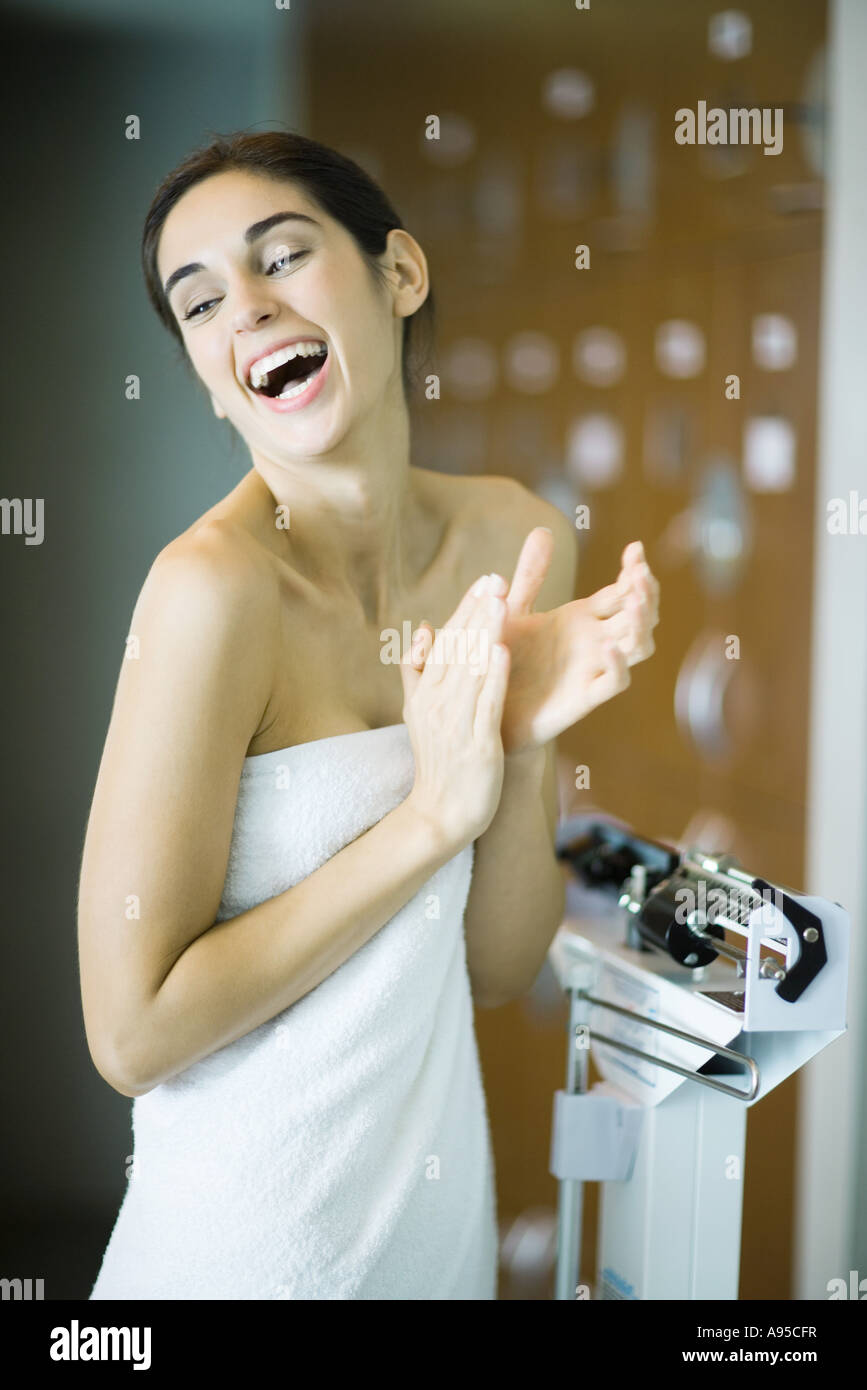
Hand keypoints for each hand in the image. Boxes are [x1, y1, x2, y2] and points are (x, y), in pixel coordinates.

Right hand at [399, 574, 510, 849]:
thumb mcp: (420, 711)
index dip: (466, 610)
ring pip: (470, 670)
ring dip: (485, 633)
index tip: (485, 581)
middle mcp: (435, 703)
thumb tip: (424, 627)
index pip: (446, 642)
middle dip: (477, 612)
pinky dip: (491, 677)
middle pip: (457, 649)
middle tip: (496, 579)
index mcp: (424, 692)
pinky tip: (502, 651)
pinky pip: (484, 704)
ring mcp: (454, 723)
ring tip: (501, 602)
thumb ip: (419, 670)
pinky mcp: (474, 744)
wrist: (442, 814)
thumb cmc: (440, 760)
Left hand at [408, 531, 659, 754]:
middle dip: (646, 591)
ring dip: (643, 623)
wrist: (484, 711)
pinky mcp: (584, 697)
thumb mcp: (511, 610)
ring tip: (637, 600)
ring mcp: (593, 668)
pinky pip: (614, 682)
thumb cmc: (499, 661)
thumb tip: (544, 530)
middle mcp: (595, 641)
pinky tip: (611, 646)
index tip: (635, 549)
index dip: (635, 570)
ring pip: (638, 645)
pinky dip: (619, 664)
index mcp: (581, 618)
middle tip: (639, 573)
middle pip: (640, 613)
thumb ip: (530, 574)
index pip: (622, 590)